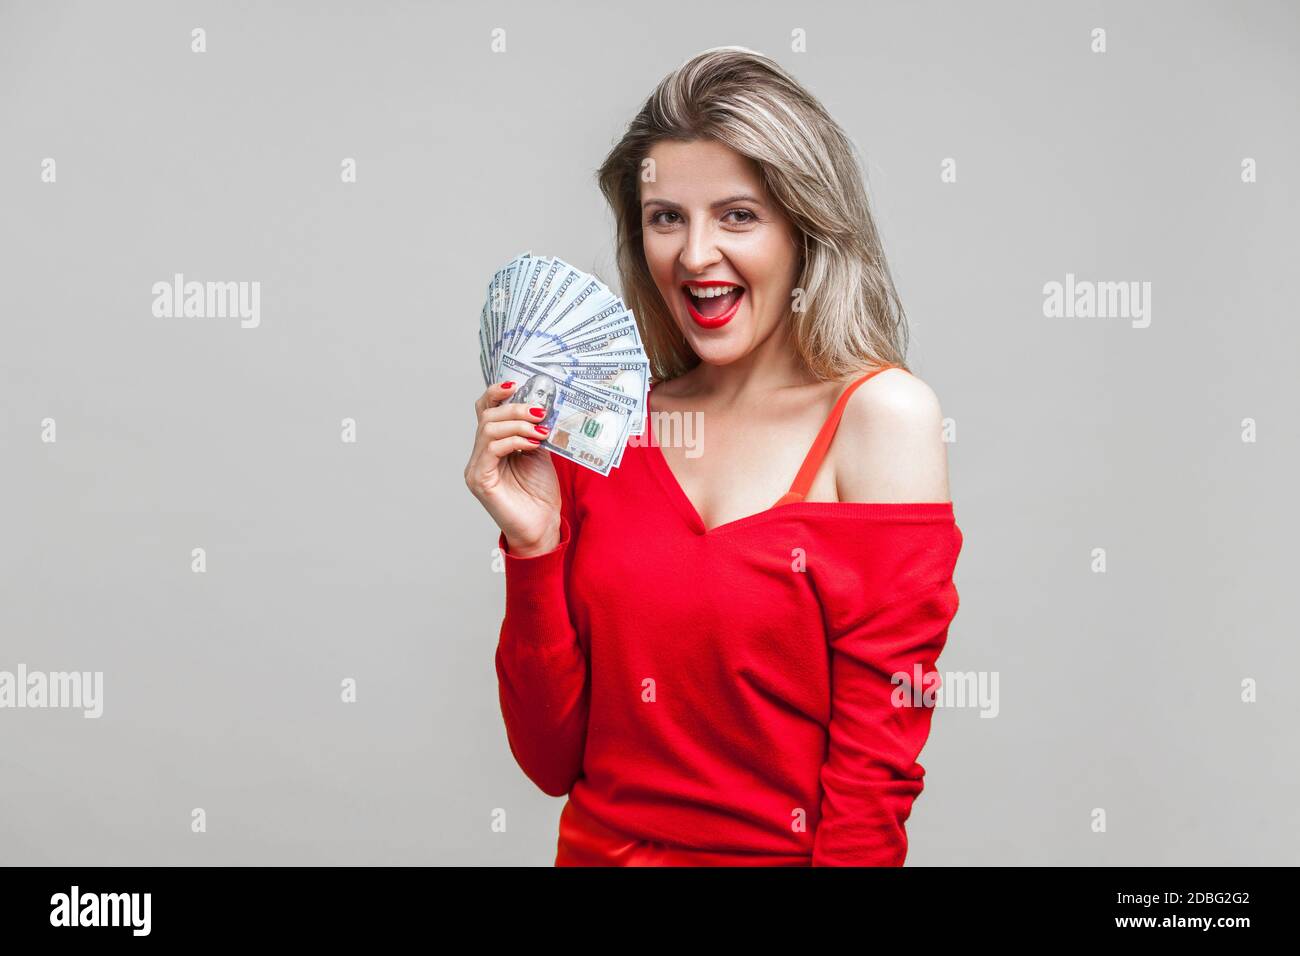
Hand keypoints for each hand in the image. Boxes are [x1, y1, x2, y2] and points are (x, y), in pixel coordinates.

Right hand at [465, 381, 561, 555]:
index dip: (496, 393)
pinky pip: (492, 449)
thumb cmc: (540, 494)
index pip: (485, 411)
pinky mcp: (479, 480)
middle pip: (487, 416)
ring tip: (541, 430)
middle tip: (540, 413)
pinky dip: (514, 440)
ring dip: (518, 424)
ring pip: (488, 429)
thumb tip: (541, 404)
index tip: (517, 384)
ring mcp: (476, 468)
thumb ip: (533, 430)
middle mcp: (479, 456)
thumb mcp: (539, 452)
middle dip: (515, 409)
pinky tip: (533, 443)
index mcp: (492, 446)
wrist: (542, 526)